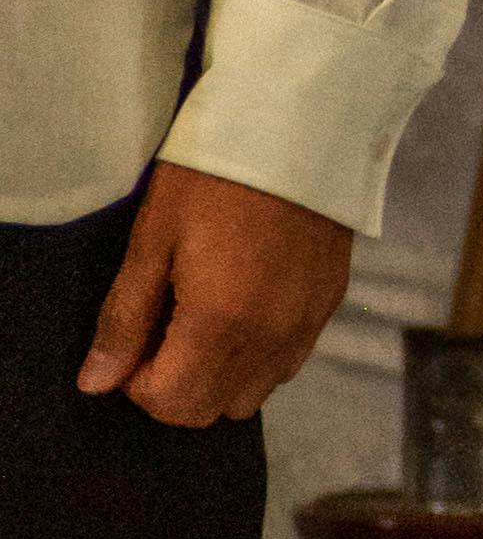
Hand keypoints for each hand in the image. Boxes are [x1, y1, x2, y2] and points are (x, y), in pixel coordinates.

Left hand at [76, 163, 352, 425]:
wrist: (300, 127)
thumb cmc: (215, 174)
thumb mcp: (153, 238)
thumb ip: (125, 318)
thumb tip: (98, 381)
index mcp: (219, 324)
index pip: (171, 404)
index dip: (138, 381)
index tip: (135, 337)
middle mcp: (269, 340)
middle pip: (210, 411)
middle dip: (175, 385)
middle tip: (162, 327)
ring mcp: (305, 327)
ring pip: (252, 395)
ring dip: (218, 375)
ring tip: (204, 317)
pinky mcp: (329, 307)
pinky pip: (286, 363)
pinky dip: (256, 354)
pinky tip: (243, 302)